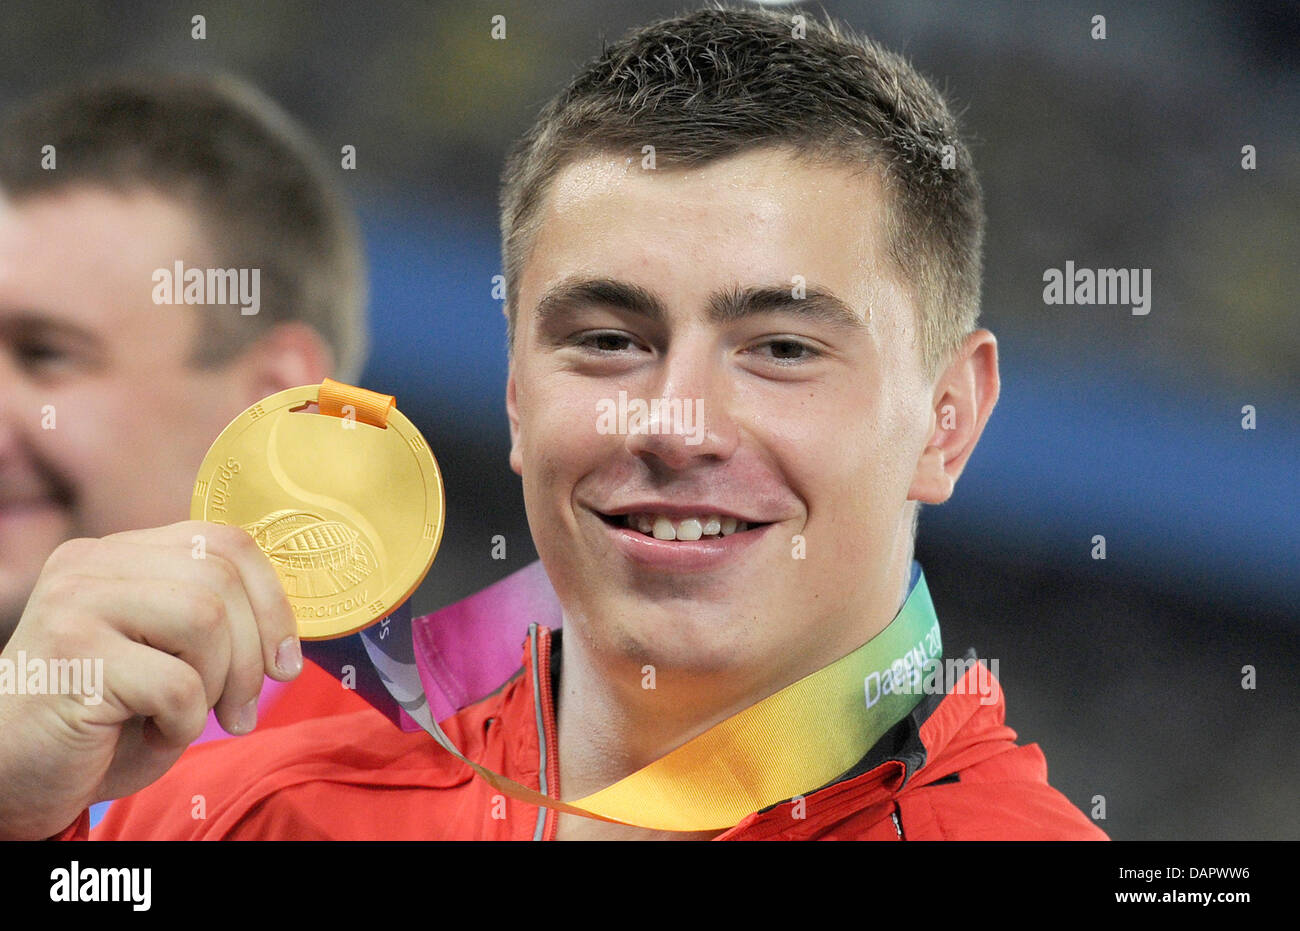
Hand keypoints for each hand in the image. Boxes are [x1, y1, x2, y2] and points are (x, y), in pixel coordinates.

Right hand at [0, 521, 299, 839]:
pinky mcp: (72, 655)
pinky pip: (175, 683)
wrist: (13, 775)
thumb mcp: (168, 655)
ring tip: (191, 717)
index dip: (273, 601)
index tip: (285, 661)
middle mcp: (92, 564)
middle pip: (222, 578)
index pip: (227, 541)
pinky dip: (183, 720)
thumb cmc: (104, 719)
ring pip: (206, 619)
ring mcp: (75, 604)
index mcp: (121, 554)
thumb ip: (214, 619)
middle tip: (242, 709)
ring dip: (219, 682)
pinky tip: (153, 733)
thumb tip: (292, 627)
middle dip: (252, 653)